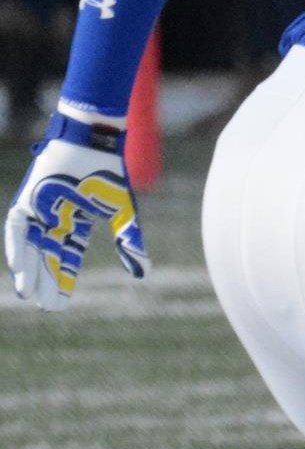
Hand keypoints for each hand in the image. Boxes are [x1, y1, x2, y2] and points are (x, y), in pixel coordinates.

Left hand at [6, 108, 149, 309]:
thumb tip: (143, 273)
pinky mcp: (26, 202)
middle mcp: (54, 221)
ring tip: (28, 294)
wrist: (92, 144)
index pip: (68, 258)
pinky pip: (16, 229)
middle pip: (49, 257)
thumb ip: (129, 242)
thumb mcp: (124, 213)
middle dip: (47, 281)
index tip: (61, 303)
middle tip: (46, 305)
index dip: (65, 279)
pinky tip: (18, 266)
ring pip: (31, 248)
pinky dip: (16, 247)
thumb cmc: (108, 174)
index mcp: (76, 224)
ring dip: (29, 270)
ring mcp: (39, 212)